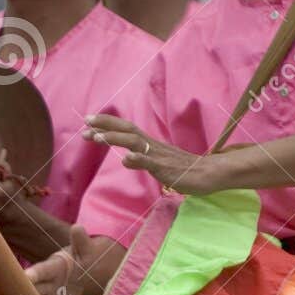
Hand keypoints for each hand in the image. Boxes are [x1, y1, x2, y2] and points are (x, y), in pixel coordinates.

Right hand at [27, 224, 120, 294]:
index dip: (33, 274)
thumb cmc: (80, 256)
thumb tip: (78, 228)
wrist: (82, 272)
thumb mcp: (84, 249)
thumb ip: (80, 241)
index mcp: (51, 267)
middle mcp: (44, 282)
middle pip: (32, 289)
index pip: (40, 270)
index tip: (25, 277)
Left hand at [84, 114, 231, 194]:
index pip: (126, 129)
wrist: (209, 173)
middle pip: (127, 130)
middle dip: (105, 125)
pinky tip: (126, 159)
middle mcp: (152, 146)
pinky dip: (138, 160)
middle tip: (85, 122)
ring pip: (135, 143)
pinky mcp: (166, 169)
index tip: (88, 121)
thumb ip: (142, 159)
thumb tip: (125, 159)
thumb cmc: (184, 169)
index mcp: (150, 144)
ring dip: (115, 139)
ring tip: (96, 138)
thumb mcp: (158, 163)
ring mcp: (159, 156)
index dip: (107, 124)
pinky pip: (151, 163)